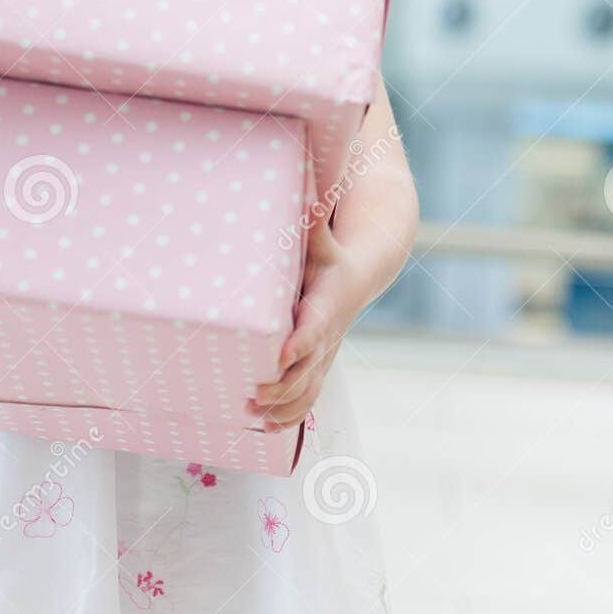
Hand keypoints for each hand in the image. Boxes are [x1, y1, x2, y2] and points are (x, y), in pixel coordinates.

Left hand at [245, 214, 362, 430]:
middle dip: (282, 384)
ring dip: (281, 405)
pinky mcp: (319, 364)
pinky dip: (289, 414)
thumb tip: (307, 187)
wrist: (361, 275)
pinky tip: (264, 426)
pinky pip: (308, 396)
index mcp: (327, 304)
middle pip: (308, 367)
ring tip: (251, 414)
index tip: (282, 355)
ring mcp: (325, 353)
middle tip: (252, 392)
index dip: (300, 342)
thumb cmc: (331, 254)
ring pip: (308, 388)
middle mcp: (328, 334)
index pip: (315, 327)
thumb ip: (311, 218)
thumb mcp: (321, 236)